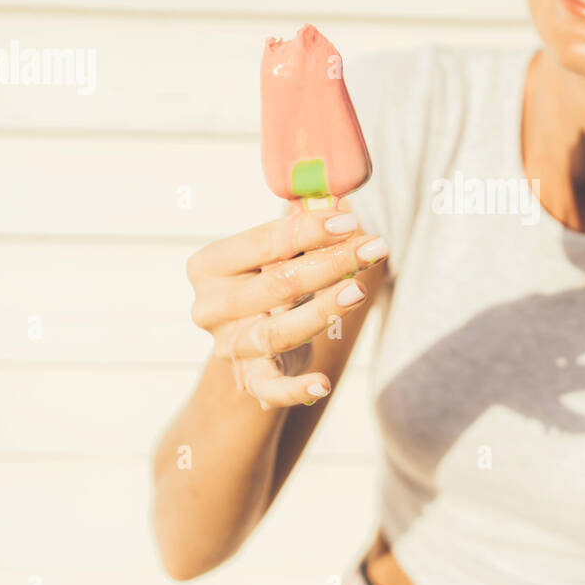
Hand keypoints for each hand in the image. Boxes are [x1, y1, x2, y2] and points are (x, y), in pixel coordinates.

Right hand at [184, 198, 387, 408]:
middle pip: (277, 283)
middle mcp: (210, 307)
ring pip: (278, 331)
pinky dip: (295, 389)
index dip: (309, 229)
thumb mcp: (276, 255)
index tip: (350, 220)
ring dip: (321, 311)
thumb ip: (299, 228)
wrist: (247, 348)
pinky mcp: (248, 380)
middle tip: (375, 247)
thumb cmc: (267, 285)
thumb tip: (339, 195)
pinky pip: (271, 388)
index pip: (264, 241)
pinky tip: (322, 384)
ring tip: (359, 291)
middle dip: (330, 263)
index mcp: (209, 266)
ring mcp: (228, 346)